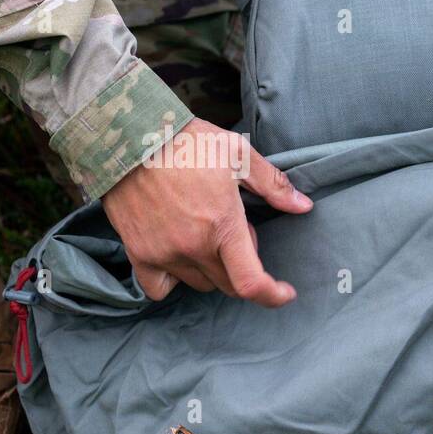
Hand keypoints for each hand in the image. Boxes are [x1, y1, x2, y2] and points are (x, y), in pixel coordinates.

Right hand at [101, 119, 312, 307]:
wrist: (129, 137)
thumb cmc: (187, 141)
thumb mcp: (237, 153)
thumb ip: (273, 185)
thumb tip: (303, 207)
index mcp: (222, 224)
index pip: (251, 283)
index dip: (273, 296)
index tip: (284, 293)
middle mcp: (193, 247)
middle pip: (228, 283)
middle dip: (241, 264)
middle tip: (233, 229)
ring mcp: (163, 254)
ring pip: (199, 284)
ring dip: (211, 269)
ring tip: (204, 232)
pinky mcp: (139, 254)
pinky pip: (160, 288)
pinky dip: (174, 280)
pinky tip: (177, 255)